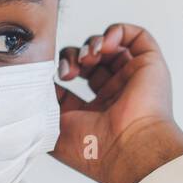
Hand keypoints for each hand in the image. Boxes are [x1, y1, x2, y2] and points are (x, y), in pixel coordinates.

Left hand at [53, 23, 182, 182]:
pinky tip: (102, 47)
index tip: (53, 76)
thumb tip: (33, 86)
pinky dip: (115, 32)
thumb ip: (41, 105)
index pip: (74, 77)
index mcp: (93, 110)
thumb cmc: (91, 149)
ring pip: (109, 45)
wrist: (124, 150)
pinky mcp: (149, 65)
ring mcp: (132, 79)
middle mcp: (114, 93)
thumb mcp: (52, 128)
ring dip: (90, 44)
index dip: (60, 68)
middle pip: (89, 58)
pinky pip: (136, 35)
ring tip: (87, 59)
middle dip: (73, 56)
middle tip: (69, 71)